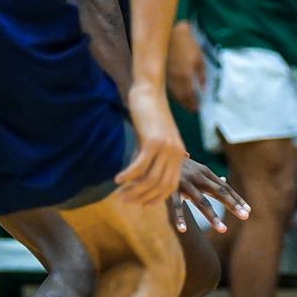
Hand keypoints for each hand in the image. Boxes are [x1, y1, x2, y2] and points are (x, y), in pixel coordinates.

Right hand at [117, 85, 184, 201]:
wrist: (150, 91)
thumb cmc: (149, 115)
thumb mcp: (154, 139)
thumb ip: (152, 158)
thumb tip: (142, 176)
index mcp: (179, 155)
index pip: (171, 186)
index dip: (156, 198)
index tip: (141, 204)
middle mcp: (176, 154)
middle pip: (160, 186)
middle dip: (142, 198)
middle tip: (124, 201)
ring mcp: (166, 148)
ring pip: (150, 179)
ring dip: (133, 190)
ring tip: (119, 194)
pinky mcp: (153, 141)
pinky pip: (140, 166)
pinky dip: (128, 175)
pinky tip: (117, 180)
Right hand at [165, 159, 247, 234]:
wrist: (156, 152)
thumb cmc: (179, 164)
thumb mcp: (196, 168)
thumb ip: (210, 178)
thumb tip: (225, 181)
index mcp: (206, 173)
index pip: (225, 188)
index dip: (237, 199)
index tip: (248, 210)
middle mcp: (198, 177)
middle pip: (219, 193)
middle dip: (233, 205)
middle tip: (245, 217)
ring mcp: (184, 183)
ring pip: (201, 202)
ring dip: (213, 216)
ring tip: (223, 229)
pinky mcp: (170, 188)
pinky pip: (175, 205)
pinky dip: (179, 217)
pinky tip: (183, 230)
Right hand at [167, 23, 205, 112]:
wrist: (170, 34)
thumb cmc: (188, 45)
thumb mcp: (199, 59)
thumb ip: (201, 76)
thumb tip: (202, 89)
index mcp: (185, 77)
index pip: (189, 96)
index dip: (193, 104)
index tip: (197, 109)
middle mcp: (175, 81)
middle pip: (180, 98)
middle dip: (186, 104)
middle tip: (192, 109)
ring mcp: (167, 77)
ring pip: (173, 94)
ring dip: (180, 100)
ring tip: (186, 103)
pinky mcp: (162, 73)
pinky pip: (169, 88)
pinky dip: (174, 93)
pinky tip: (178, 94)